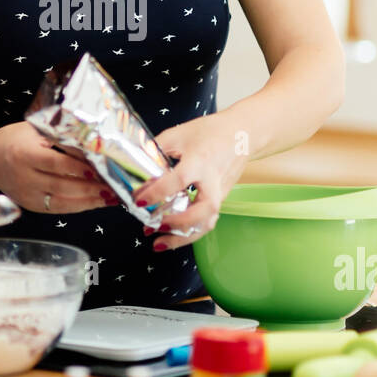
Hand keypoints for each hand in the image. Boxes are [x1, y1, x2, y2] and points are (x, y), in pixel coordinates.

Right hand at [0, 121, 117, 213]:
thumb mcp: (35, 130)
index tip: (101, 169)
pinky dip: (77, 207)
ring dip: (88, 201)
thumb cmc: (14, 139)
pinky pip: (57, 209)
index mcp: (25, 154)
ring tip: (110, 197)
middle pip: (62, 186)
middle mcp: (24, 177)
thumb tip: (93, 146)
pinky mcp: (30, 206)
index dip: (79, 168)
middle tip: (113, 187)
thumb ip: (60, 137)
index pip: (57, 163)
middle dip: (90, 189)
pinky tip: (94, 202)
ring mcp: (26, 195)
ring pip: (61, 202)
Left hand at [131, 115, 248, 250]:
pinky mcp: (220, 201)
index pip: (178, 181)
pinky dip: (189, 233)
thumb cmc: (211, 132)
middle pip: (200, 212)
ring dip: (182, 238)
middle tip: (152, 226)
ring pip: (206, 224)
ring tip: (158, 244)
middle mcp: (212, 182)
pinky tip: (172, 237)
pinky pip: (206, 221)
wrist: (242, 135)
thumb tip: (134, 165)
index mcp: (200, 161)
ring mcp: (219, 194)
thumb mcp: (178, 134)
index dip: (157, 192)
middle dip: (176, 224)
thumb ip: (155, 149)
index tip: (139, 200)